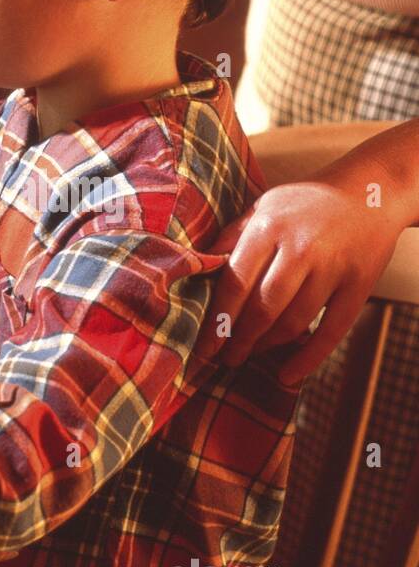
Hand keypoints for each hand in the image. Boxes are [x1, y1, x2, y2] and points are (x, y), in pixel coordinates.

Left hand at [198, 181, 402, 384]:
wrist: (369, 192)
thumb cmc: (305, 203)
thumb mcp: (263, 207)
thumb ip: (232, 237)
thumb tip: (197, 266)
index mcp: (269, 227)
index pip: (235, 282)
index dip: (218, 319)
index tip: (203, 345)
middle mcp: (300, 248)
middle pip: (262, 308)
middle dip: (239, 340)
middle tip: (223, 359)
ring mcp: (332, 268)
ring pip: (293, 322)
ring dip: (266, 346)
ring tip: (248, 355)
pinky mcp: (359, 286)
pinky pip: (331, 331)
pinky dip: (307, 358)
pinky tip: (287, 374)